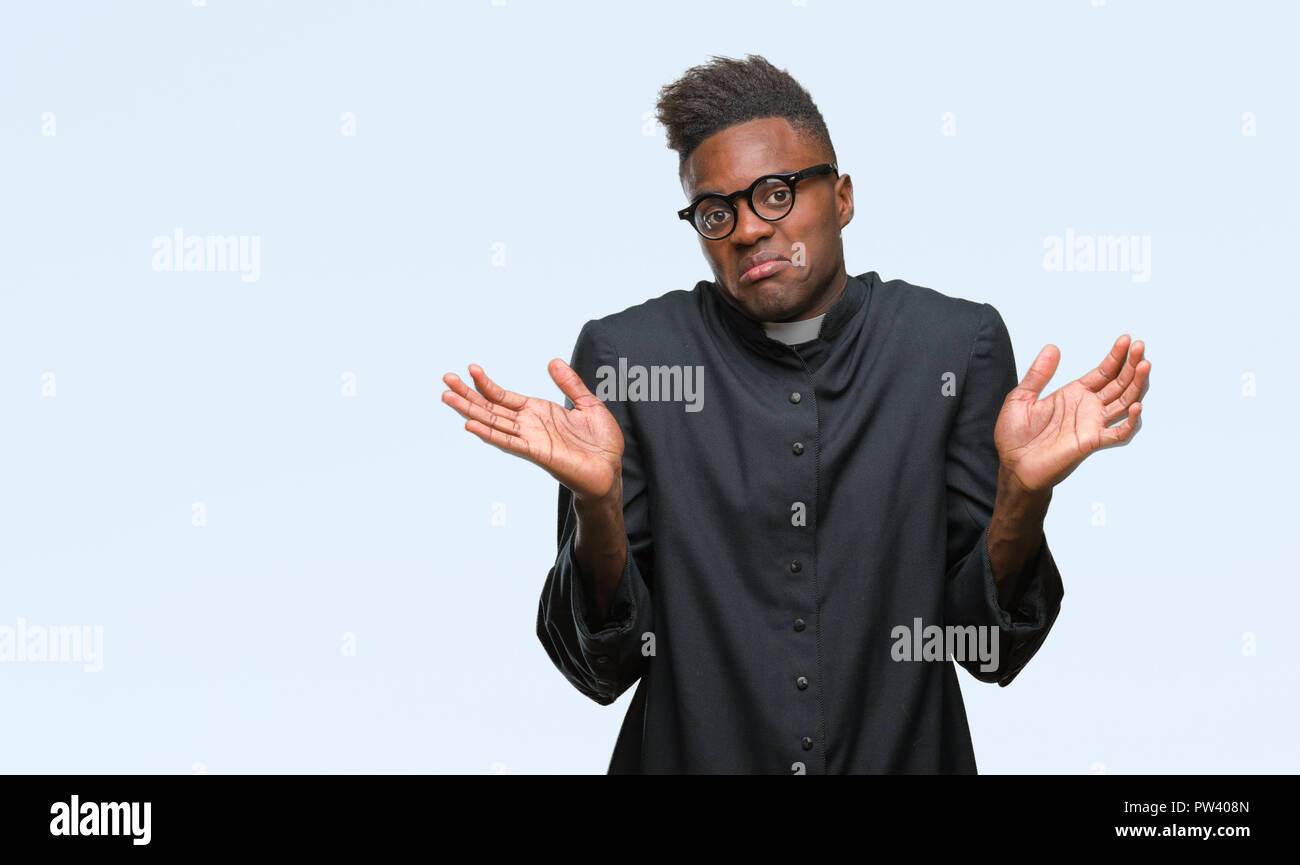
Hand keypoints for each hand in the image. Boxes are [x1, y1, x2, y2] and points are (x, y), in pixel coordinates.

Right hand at [441, 360, 624, 501]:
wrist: (612, 469)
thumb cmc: (601, 442)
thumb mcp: (587, 404)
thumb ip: (569, 384)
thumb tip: (553, 362)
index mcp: (538, 412)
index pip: (504, 397)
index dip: (486, 384)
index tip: (470, 369)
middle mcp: (529, 425)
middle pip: (491, 408)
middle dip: (468, 395)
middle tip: (446, 379)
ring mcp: (530, 439)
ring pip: (493, 423)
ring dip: (470, 411)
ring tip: (448, 397)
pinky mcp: (537, 452)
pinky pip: (508, 442)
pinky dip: (489, 434)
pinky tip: (470, 425)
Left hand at [995, 335, 1149, 492]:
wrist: (1012, 466)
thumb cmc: (1015, 435)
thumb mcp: (1021, 398)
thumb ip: (1038, 374)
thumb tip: (1052, 348)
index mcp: (1074, 394)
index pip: (1103, 372)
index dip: (1116, 357)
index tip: (1126, 340)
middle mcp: (1088, 407)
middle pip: (1119, 383)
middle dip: (1131, 365)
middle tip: (1140, 347)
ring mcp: (1092, 424)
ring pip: (1124, 402)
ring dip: (1137, 385)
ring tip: (1144, 365)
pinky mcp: (1091, 442)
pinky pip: (1119, 433)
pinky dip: (1131, 422)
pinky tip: (1137, 406)